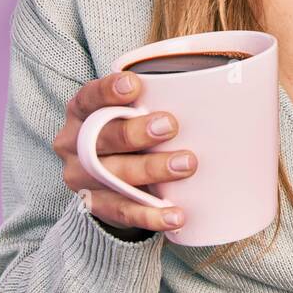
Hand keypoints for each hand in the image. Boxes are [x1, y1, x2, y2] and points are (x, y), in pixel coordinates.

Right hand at [52, 71, 196, 239]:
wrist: (106, 179)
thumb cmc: (128, 131)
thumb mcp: (129, 110)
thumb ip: (155, 97)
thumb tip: (218, 77)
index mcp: (81, 112)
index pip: (89, 98)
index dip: (108, 91)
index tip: (134, 85)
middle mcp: (74, 144)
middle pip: (102, 137)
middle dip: (136, 131)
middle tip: (170, 125)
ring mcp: (82, 179)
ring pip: (114, 175)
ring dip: (152, 169)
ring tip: (186, 164)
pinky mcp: (96, 207)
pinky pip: (124, 212)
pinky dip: (151, 215)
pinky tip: (176, 214)